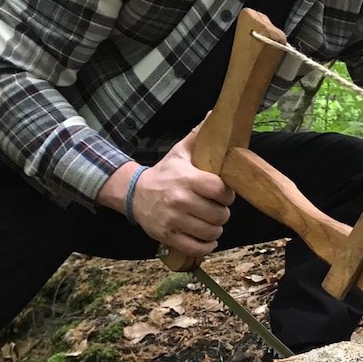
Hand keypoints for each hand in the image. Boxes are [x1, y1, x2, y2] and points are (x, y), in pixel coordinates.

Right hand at [129, 125, 234, 256]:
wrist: (134, 194)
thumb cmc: (164, 173)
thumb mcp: (180, 152)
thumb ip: (199, 134)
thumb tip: (215, 113)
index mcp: (186, 179)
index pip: (220, 191)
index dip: (227, 194)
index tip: (223, 193)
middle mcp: (180, 201)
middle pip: (219, 214)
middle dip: (222, 212)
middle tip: (216, 208)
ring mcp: (173, 221)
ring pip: (211, 232)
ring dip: (215, 229)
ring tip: (210, 221)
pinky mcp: (168, 237)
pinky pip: (197, 248)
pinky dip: (206, 246)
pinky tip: (206, 238)